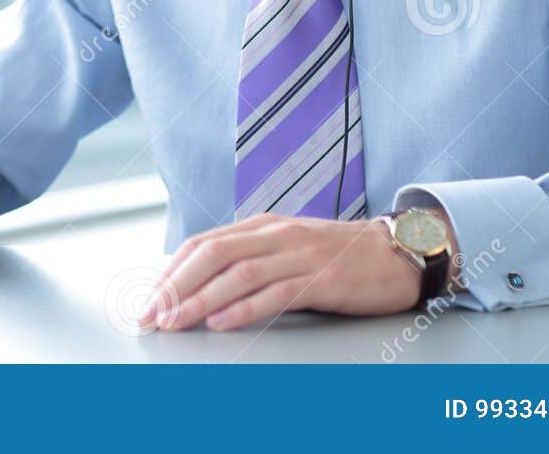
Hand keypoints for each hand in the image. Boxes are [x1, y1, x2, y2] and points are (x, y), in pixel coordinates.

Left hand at [139, 213, 423, 331]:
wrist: (398, 253)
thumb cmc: (339, 256)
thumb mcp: (287, 247)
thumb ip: (251, 257)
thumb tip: (202, 284)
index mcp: (263, 226)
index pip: (204, 243)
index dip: (171, 271)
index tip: (150, 299)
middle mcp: (276, 235)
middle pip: (212, 254)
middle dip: (175, 285)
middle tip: (152, 315)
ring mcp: (299, 255)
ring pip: (239, 273)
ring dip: (201, 299)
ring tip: (176, 321)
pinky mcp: (322, 279)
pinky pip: (277, 293)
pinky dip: (245, 307)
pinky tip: (223, 321)